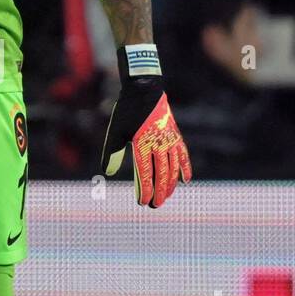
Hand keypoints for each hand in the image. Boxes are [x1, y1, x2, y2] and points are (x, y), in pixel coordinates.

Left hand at [101, 46, 191, 207]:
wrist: (145, 89)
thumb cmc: (127, 111)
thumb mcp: (115, 131)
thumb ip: (112, 153)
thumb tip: (109, 172)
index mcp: (143, 144)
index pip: (145, 173)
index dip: (145, 189)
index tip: (143, 202)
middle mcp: (159, 144)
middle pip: (162, 174)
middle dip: (159, 192)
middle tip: (155, 205)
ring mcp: (170, 140)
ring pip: (173, 167)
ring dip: (171, 184)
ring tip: (167, 196)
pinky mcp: (175, 135)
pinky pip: (182, 155)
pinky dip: (185, 168)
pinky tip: (185, 180)